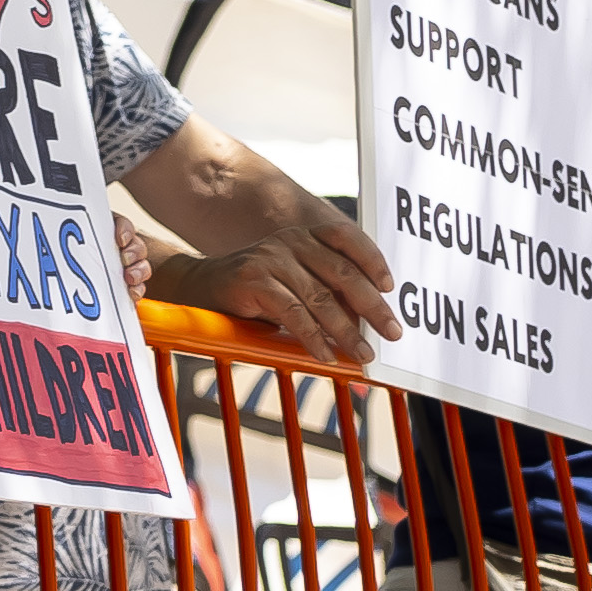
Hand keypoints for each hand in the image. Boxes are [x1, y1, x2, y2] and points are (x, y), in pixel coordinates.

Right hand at [142, 208, 399, 367]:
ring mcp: (270, 259)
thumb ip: (328, 293)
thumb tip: (370, 328)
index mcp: (305, 235)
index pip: (346, 237)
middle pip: (342, 273)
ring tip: (363, 355)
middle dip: (372, 307)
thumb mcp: (295, 281)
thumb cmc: (258, 289)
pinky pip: (293, 313)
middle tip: (392, 333)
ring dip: (347, 331)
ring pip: (321, 298)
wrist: (200, 286)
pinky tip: (326, 355)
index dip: (372, 259)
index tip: (390, 287)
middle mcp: (290, 240)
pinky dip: (313, 338)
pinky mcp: (253, 280)